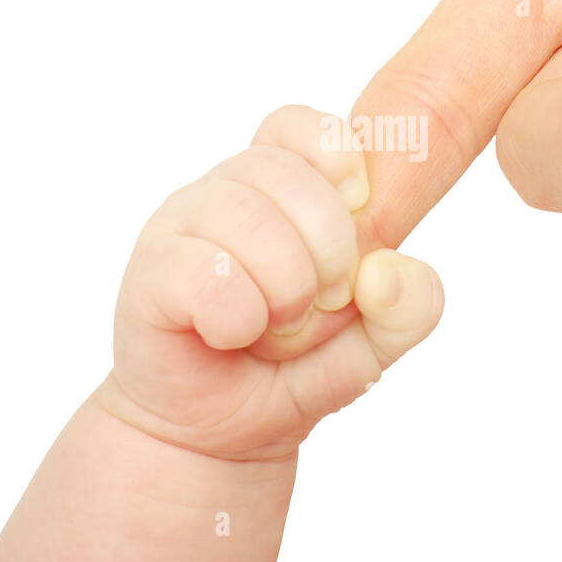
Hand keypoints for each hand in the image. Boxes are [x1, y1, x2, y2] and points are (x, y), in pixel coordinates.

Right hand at [105, 105, 443, 461]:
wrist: (221, 436)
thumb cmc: (294, 370)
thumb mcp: (376, 343)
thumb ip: (411, 306)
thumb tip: (385, 273)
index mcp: (281, 186)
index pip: (303, 126)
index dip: (339, 160)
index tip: (357, 214)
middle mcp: (227, 191)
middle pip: (288, 174)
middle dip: (329, 251)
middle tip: (319, 303)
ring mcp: (182, 226)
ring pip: (246, 217)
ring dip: (284, 290)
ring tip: (275, 327)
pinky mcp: (151, 273)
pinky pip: (206, 274)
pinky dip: (239, 319)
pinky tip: (230, 335)